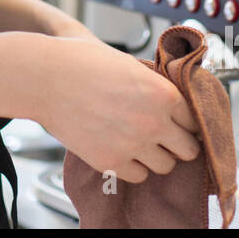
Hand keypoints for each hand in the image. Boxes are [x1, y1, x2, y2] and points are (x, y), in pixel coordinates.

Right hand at [34, 35, 200, 183]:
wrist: (44, 77)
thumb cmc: (80, 62)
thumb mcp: (128, 63)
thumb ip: (153, 84)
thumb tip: (168, 97)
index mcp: (163, 93)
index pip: (195, 120)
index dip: (185, 121)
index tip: (177, 122)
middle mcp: (154, 121)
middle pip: (188, 150)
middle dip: (178, 143)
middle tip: (164, 137)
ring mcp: (133, 144)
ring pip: (166, 166)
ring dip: (156, 156)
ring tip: (140, 144)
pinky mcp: (110, 161)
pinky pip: (138, 175)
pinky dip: (132, 166)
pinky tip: (122, 150)